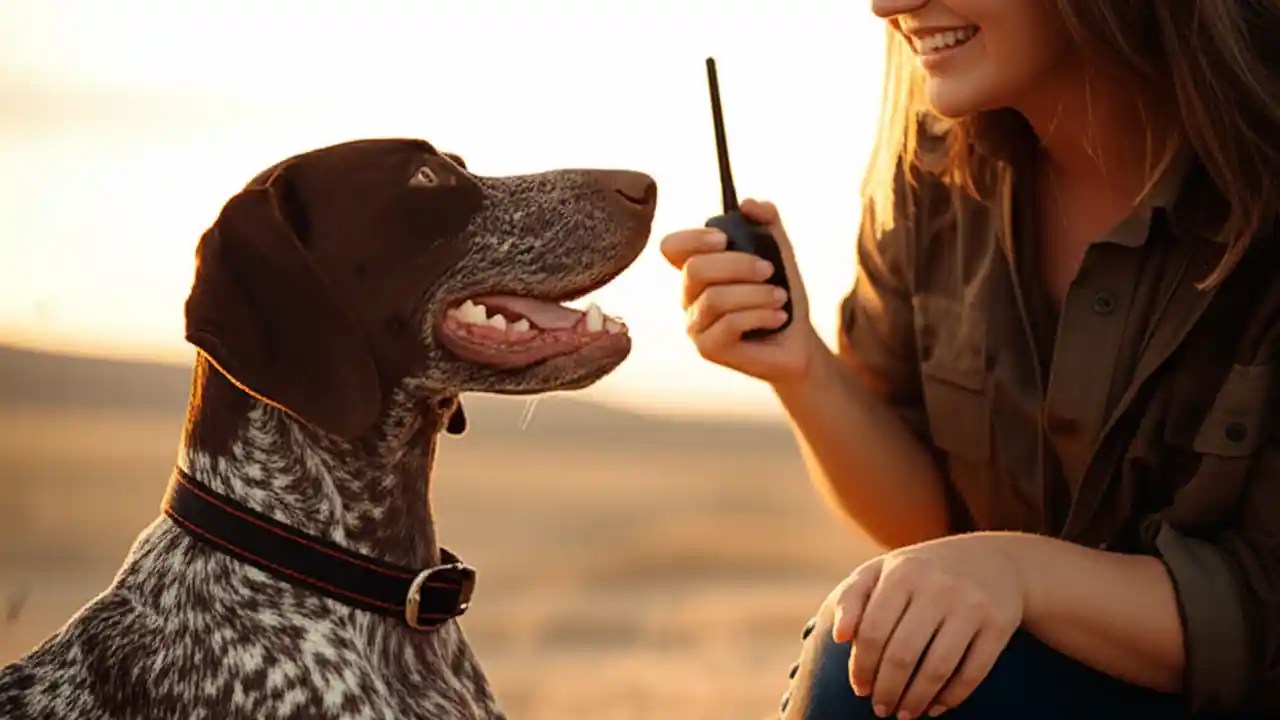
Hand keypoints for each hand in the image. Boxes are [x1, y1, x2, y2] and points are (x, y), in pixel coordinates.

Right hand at [658, 198, 821, 385]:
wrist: (797, 343)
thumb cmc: (780, 297)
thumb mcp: (780, 255)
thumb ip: (767, 224)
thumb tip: (749, 204)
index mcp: (699, 270)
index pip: (671, 247)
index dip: (693, 238)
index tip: (724, 238)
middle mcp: (689, 296)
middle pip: (694, 269)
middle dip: (737, 265)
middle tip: (769, 269)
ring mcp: (695, 325)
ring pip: (715, 299)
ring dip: (756, 294)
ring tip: (781, 298)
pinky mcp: (708, 348)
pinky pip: (729, 325)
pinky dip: (760, 316)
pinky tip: (779, 317)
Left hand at [829, 534, 1025, 718]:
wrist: (991, 559)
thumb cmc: (920, 572)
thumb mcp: (883, 571)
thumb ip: (851, 598)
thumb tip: (838, 637)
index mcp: (901, 572)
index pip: (872, 631)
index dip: (862, 666)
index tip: (859, 689)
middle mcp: (937, 586)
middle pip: (902, 654)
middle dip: (887, 689)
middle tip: (880, 709)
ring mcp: (970, 605)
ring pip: (937, 668)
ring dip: (916, 700)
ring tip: (905, 713)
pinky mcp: (998, 624)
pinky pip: (973, 672)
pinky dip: (952, 697)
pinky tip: (936, 708)